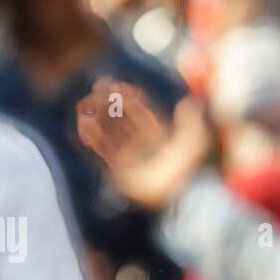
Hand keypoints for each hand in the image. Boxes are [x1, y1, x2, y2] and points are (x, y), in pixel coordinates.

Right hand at [76, 79, 211, 211]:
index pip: (139, 112)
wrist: (176, 194)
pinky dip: (94, 138)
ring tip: (84, 105)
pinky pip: (104, 151)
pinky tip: (85, 124)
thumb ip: (190, 120)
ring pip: (110, 133)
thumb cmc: (187, 166)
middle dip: (108, 104)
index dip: (127, 97)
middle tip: (96, 90)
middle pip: (122, 119)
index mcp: (159, 136)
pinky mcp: (120, 171)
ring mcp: (131, 158)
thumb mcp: (194, 139)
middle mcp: (144, 146)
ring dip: (96, 118)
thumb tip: (187, 102)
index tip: (115, 85)